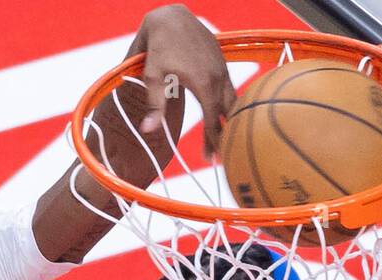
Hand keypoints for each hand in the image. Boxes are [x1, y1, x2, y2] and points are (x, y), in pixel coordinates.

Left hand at [133, 4, 232, 157]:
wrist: (172, 17)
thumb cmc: (159, 47)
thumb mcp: (153, 77)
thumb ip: (154, 105)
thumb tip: (147, 130)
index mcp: (204, 84)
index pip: (213, 120)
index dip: (213, 142)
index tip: (211, 159)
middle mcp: (218, 77)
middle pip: (229, 113)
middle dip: (227, 135)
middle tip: (222, 156)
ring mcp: (222, 68)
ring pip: (233, 100)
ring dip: (230, 120)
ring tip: (227, 138)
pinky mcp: (222, 61)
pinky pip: (231, 87)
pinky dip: (230, 104)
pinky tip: (225, 114)